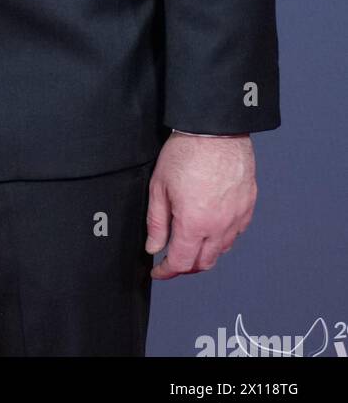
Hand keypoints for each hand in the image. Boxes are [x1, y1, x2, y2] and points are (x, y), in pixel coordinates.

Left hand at [146, 132, 255, 278]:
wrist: (215, 131)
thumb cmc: (186, 153)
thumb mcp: (159, 187)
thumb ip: (156, 222)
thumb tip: (154, 246)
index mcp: (195, 224)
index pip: (181, 262)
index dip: (167, 271)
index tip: (158, 271)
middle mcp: (219, 227)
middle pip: (204, 263)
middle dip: (186, 267)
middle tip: (172, 261)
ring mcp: (237, 218)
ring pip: (222, 250)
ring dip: (205, 254)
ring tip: (190, 245)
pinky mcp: (248, 207)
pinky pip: (236, 233)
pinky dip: (222, 238)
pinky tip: (211, 228)